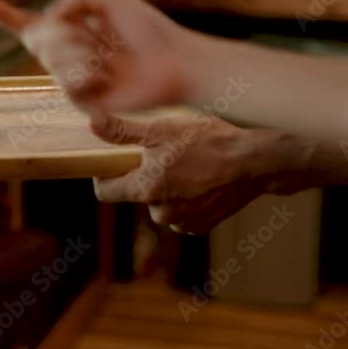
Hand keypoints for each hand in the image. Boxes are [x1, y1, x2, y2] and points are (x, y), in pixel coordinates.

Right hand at [0, 0, 201, 115]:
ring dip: (79, 52)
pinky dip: (87, 72)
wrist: (175, 64)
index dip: (7, 15)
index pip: (32, 24)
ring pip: (50, 58)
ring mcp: (73, 77)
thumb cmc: (149, 31)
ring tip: (108, 59)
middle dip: (60, 32)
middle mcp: (69, 54)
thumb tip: (48, 18)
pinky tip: (108, 77)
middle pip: (37, 37)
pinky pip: (65, 80)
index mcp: (73, 29)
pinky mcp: (82, 100)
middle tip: (92, 36)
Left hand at [90, 113, 308, 232]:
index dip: (104, 175)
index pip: (105, 192)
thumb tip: (92, 123)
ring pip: (161, 204)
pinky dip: (187, 198)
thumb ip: (123, 131)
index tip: (114, 161)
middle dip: (144, 177)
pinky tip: (201, 179)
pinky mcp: (203, 226)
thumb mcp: (161, 130)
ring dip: (167, 188)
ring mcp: (183, 222)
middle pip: (136, 195)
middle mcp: (161, 212)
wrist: (255, 162)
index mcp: (145, 190)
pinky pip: (183, 212)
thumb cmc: (209, 142)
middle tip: (162, 154)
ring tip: (186, 164)